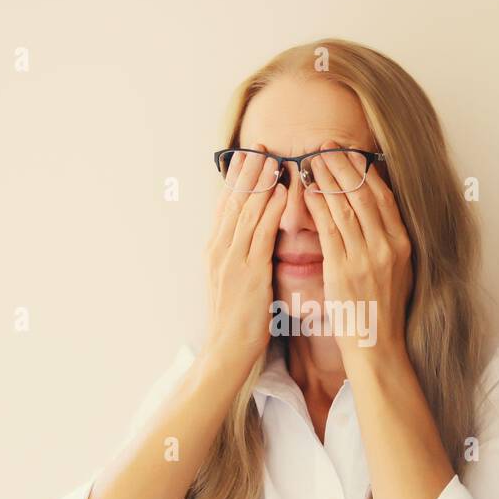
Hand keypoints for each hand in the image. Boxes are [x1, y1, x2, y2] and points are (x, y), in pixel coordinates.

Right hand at [204, 144, 286, 374]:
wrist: (226, 352)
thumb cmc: (235, 323)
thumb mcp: (234, 283)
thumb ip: (241, 258)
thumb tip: (253, 241)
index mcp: (215, 251)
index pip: (225, 206)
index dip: (236, 179)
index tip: (246, 157)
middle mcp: (219, 250)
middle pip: (233, 201)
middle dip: (246, 172)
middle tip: (259, 146)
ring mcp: (232, 260)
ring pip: (246, 211)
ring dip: (260, 182)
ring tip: (273, 157)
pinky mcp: (248, 272)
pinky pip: (261, 233)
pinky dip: (271, 209)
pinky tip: (283, 191)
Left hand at [301, 140, 412, 364]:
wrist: (377, 345)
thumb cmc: (381, 309)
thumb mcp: (396, 269)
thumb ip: (387, 240)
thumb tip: (373, 211)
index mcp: (402, 244)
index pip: (383, 196)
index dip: (365, 171)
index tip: (350, 153)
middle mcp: (387, 246)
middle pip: (363, 194)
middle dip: (343, 165)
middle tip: (326, 145)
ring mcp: (366, 257)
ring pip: (345, 206)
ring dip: (326, 179)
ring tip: (311, 160)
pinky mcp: (343, 270)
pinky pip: (328, 229)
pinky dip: (317, 206)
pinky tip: (306, 191)